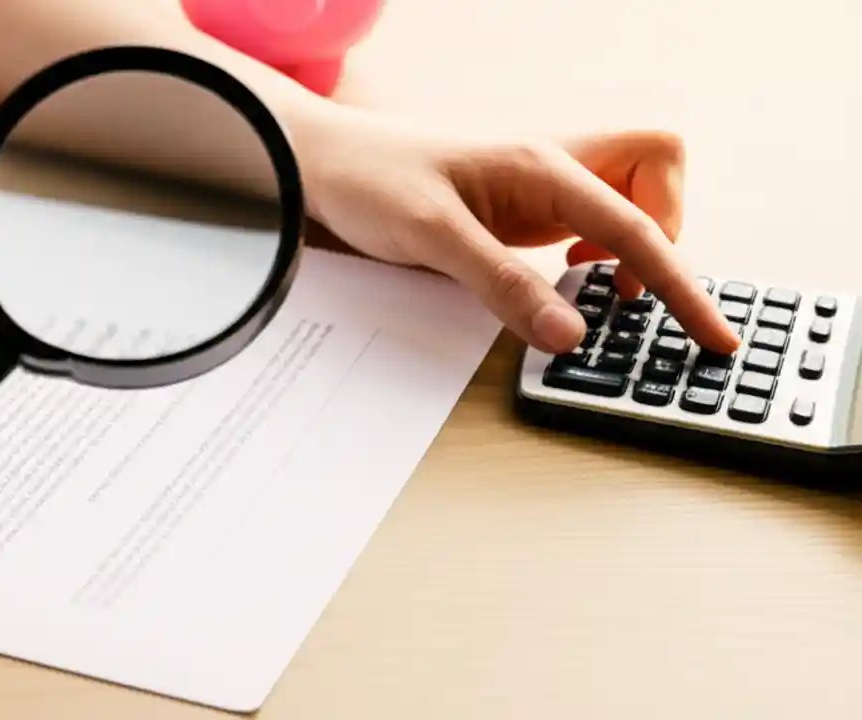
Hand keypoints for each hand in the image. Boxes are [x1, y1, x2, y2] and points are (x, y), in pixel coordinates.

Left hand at [298, 107, 740, 354]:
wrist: (327, 163)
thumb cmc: (372, 184)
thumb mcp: (433, 239)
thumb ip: (503, 286)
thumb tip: (571, 337)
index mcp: (542, 164)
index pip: (637, 225)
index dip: (681, 286)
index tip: (715, 336)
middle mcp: (553, 164)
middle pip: (658, 174)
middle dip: (664, 230)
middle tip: (621, 288)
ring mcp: (542, 182)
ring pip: (630, 195)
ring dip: (630, 241)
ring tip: (588, 284)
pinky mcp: (525, 203)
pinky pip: (591, 218)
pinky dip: (598, 248)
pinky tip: (562, 273)